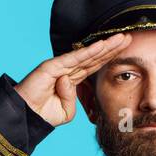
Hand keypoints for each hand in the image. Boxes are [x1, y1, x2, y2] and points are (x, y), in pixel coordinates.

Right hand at [13, 32, 130, 126]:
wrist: (26, 118)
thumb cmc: (43, 115)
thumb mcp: (66, 112)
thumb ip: (74, 98)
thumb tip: (69, 81)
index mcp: (72, 80)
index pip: (95, 66)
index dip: (109, 56)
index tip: (125, 49)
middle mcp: (67, 70)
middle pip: (94, 57)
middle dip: (112, 47)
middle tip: (129, 37)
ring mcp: (59, 66)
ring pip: (87, 55)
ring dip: (104, 46)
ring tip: (121, 38)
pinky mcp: (51, 66)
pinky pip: (73, 58)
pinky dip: (88, 52)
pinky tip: (101, 45)